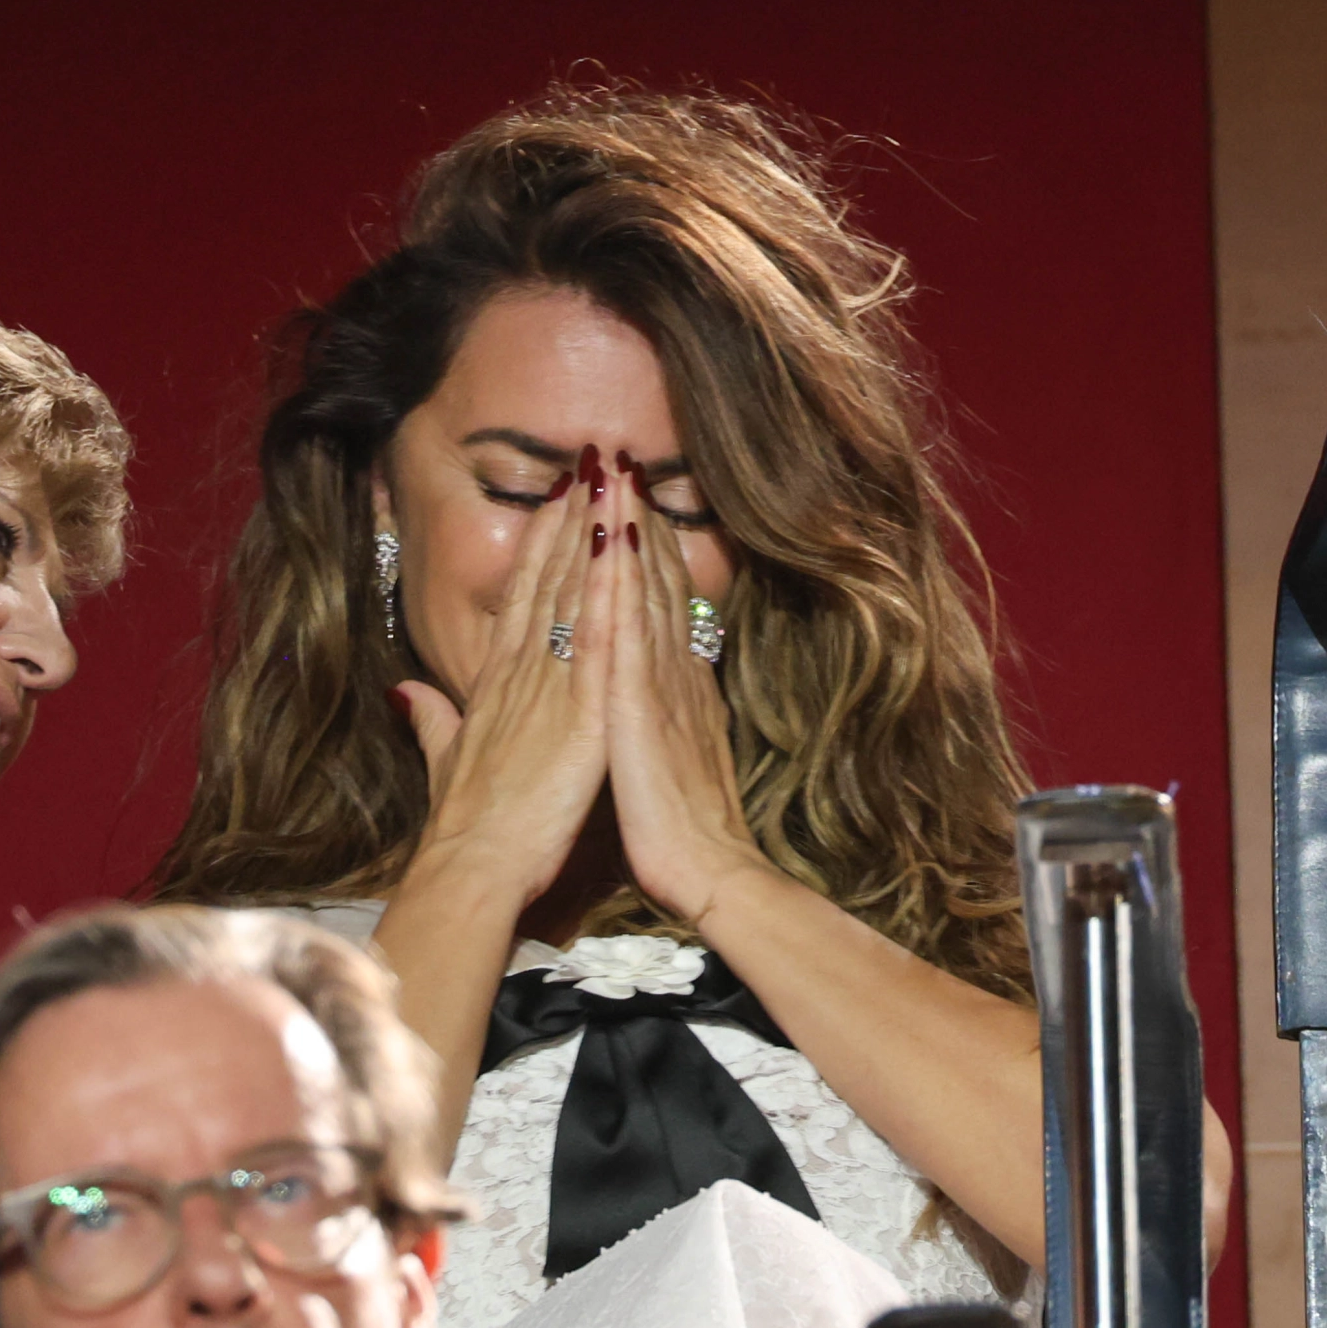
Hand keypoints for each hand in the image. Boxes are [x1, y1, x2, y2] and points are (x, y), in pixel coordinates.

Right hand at [391, 446, 611, 911]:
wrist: (472, 868)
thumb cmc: (463, 826)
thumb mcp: (444, 761)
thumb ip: (429, 718)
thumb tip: (403, 688)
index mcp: (499, 683)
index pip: (525, 597)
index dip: (543, 544)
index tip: (560, 498)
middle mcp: (524, 672)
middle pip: (551, 578)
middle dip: (571, 516)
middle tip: (591, 458)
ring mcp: (551, 689)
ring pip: (577, 594)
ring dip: (594, 532)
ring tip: (610, 477)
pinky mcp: (581, 715)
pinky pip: (600, 640)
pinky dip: (611, 592)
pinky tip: (624, 548)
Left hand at [594, 461, 776, 925]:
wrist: (710, 871)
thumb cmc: (680, 829)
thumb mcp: (662, 760)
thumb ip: (650, 720)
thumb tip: (639, 696)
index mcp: (669, 686)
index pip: (648, 605)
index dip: (635, 550)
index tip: (622, 499)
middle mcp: (673, 671)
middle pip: (649, 581)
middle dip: (633, 515)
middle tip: (617, 455)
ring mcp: (664, 682)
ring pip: (643, 589)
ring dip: (630, 526)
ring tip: (616, 468)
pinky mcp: (648, 704)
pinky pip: (635, 629)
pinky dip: (626, 580)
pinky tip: (619, 535)